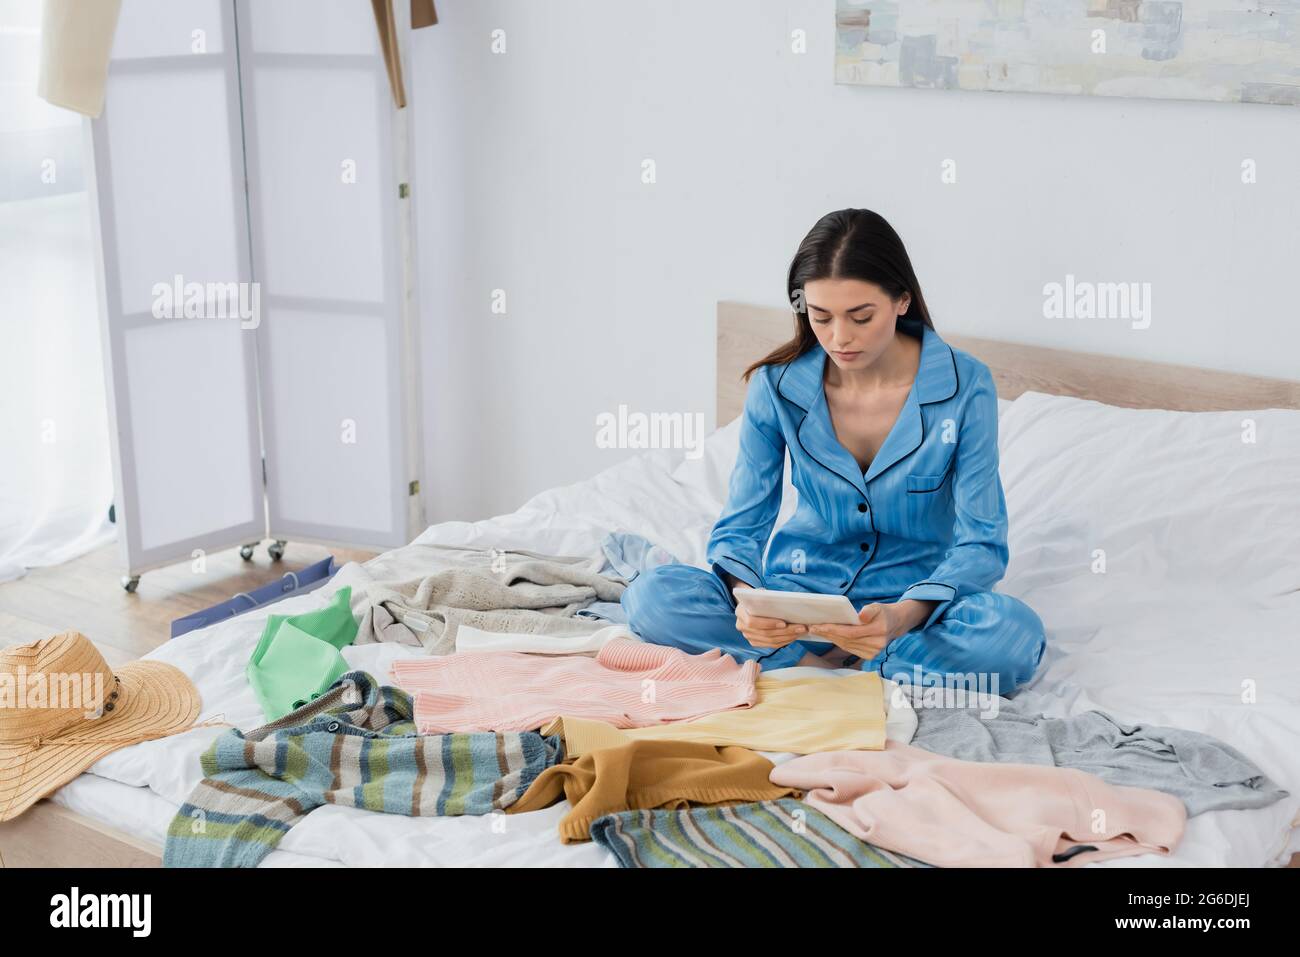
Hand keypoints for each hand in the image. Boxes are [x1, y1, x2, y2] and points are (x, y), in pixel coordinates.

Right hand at [730, 579, 808, 648]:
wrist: (750, 605)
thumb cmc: (757, 597)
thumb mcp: (759, 593)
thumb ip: (764, 596)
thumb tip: (776, 599)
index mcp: (740, 612)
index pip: (752, 622)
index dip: (768, 624)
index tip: (784, 623)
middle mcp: (741, 626)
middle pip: (765, 633)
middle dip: (785, 631)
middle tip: (800, 627)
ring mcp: (748, 636)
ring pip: (770, 641)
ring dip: (787, 637)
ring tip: (800, 631)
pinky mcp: (755, 642)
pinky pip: (771, 645)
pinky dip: (784, 641)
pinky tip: (793, 636)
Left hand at [805, 599, 936, 658]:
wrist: (895, 624)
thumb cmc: (883, 613)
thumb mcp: (878, 606)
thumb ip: (870, 610)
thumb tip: (860, 616)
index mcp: (879, 631)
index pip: (851, 632)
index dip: (833, 629)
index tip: (818, 625)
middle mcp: (876, 645)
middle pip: (846, 640)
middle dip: (828, 634)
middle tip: (812, 627)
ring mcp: (873, 653)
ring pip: (846, 645)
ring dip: (830, 638)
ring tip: (817, 631)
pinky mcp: (869, 656)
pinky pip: (849, 649)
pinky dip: (838, 642)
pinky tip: (828, 636)